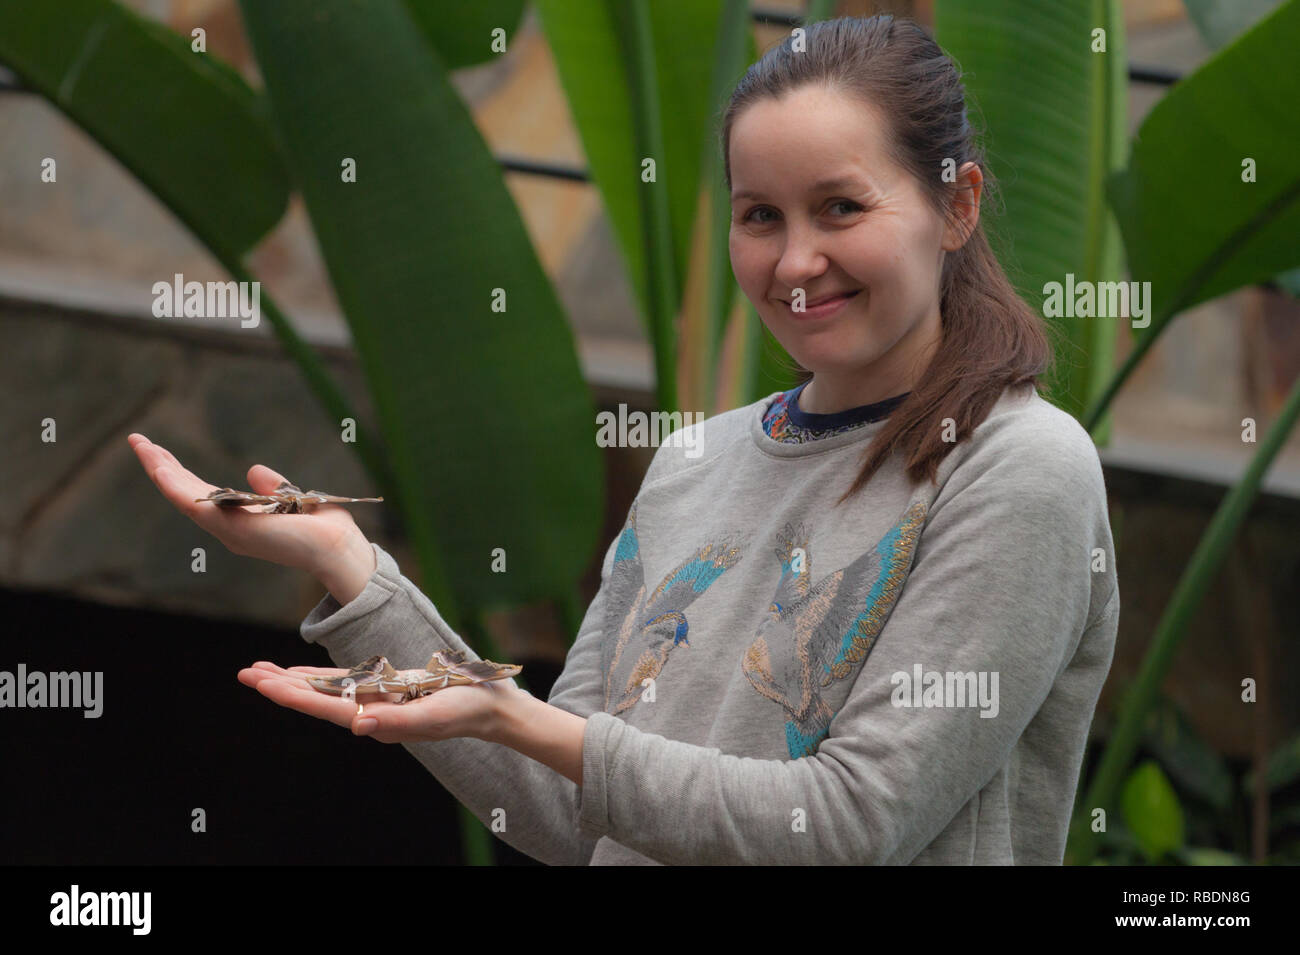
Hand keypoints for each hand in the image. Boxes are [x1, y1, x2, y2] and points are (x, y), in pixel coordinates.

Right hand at [127, 433, 373, 589]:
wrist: (336, 547)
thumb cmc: (319, 529)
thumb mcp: (288, 500)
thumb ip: (270, 488)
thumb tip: (253, 471)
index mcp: (238, 520)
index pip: (200, 492)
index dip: (178, 472)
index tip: (159, 450)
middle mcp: (227, 527)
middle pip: (184, 492)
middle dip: (160, 466)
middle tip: (137, 440)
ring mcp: (227, 529)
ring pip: (182, 496)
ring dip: (160, 471)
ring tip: (141, 446)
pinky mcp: (232, 528)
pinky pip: (196, 504)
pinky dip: (175, 486)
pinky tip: (159, 468)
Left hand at [238, 661, 517, 741]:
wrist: (490, 707)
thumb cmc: (466, 709)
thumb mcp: (435, 714)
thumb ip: (396, 721)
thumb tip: (357, 726)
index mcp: (378, 720)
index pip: (325, 707)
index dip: (293, 695)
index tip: (262, 683)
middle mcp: (369, 712)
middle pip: (316, 699)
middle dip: (280, 686)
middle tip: (245, 673)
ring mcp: (376, 701)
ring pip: (324, 689)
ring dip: (292, 680)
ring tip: (260, 669)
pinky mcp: (385, 690)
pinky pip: (344, 682)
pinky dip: (319, 676)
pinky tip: (300, 672)